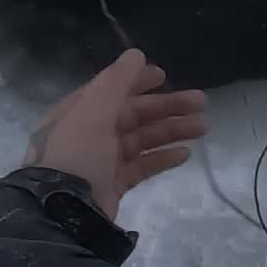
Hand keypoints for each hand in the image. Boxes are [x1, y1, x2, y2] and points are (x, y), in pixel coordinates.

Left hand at [20, 49, 207, 220]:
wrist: (63, 213)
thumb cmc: (76, 154)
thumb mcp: (93, 111)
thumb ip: (116, 81)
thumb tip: (136, 54)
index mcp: (78, 112)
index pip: (111, 90)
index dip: (137, 80)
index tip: (164, 75)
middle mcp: (88, 134)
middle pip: (133, 114)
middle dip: (166, 107)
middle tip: (202, 102)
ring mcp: (101, 162)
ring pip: (142, 139)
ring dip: (171, 130)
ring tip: (203, 127)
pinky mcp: (113, 185)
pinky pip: (141, 167)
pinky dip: (162, 158)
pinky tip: (185, 154)